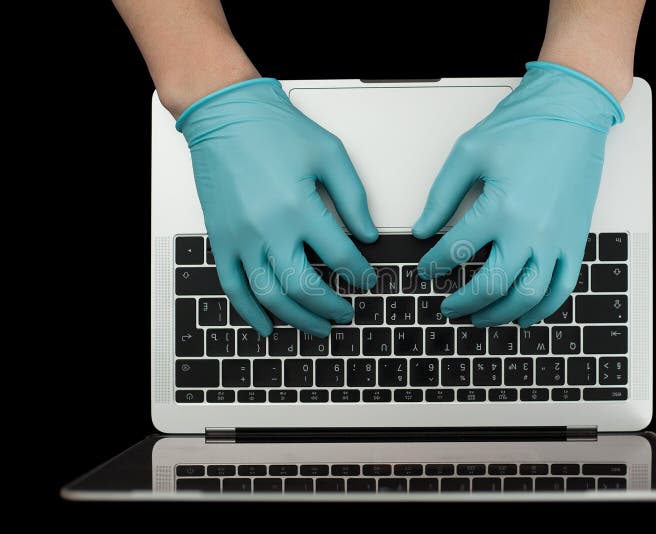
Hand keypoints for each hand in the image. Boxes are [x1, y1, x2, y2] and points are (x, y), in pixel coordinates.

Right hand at [178, 78, 377, 337]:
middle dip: (331, 308)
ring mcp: (241, 239)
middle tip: (346, 314)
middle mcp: (269, 229)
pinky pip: (233, 287)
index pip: (340, 258)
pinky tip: (267, 325)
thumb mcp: (328, 154)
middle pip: (304, 287)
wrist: (226, 116)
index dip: (360, 275)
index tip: (368, 281)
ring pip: (270, 296)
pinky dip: (250, 312)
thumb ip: (353, 198)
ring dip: (297, 319)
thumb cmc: (274, 129)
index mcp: (300, 207)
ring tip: (318, 327)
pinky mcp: (221, 240)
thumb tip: (369, 234)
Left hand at [413, 62, 623, 326]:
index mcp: (499, 208)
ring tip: (479, 317)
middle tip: (447, 307)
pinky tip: (522, 317)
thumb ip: (441, 196)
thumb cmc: (525, 127)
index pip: (455, 252)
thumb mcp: (469, 153)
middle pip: (491, 286)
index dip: (432, 266)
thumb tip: (423, 229)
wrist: (572, 114)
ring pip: (527, 297)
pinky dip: (541, 310)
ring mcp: (556, 241)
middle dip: (463, 303)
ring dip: (499, 314)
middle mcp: (530, 231)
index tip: (425, 271)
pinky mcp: (574, 242)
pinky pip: (561, 289)